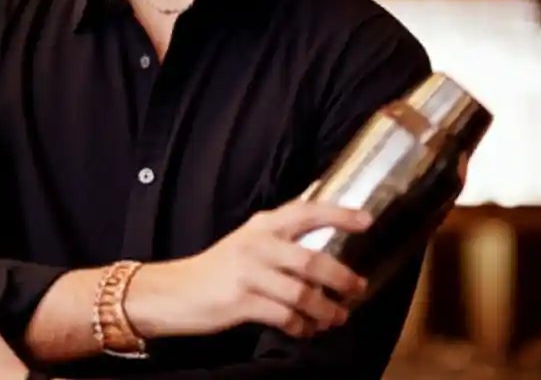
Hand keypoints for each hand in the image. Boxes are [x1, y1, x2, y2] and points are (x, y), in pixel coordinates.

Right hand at [137, 200, 371, 339]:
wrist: (173, 292)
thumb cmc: (216, 271)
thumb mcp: (247, 245)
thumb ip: (281, 245)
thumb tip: (327, 264)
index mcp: (261, 225)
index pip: (306, 212)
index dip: (339, 215)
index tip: (367, 221)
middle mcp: (256, 244)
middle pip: (313, 261)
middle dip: (342, 279)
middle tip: (357, 289)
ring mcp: (248, 273)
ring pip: (303, 294)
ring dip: (326, 310)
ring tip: (335, 318)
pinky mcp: (240, 301)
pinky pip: (285, 317)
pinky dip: (302, 327)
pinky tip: (304, 329)